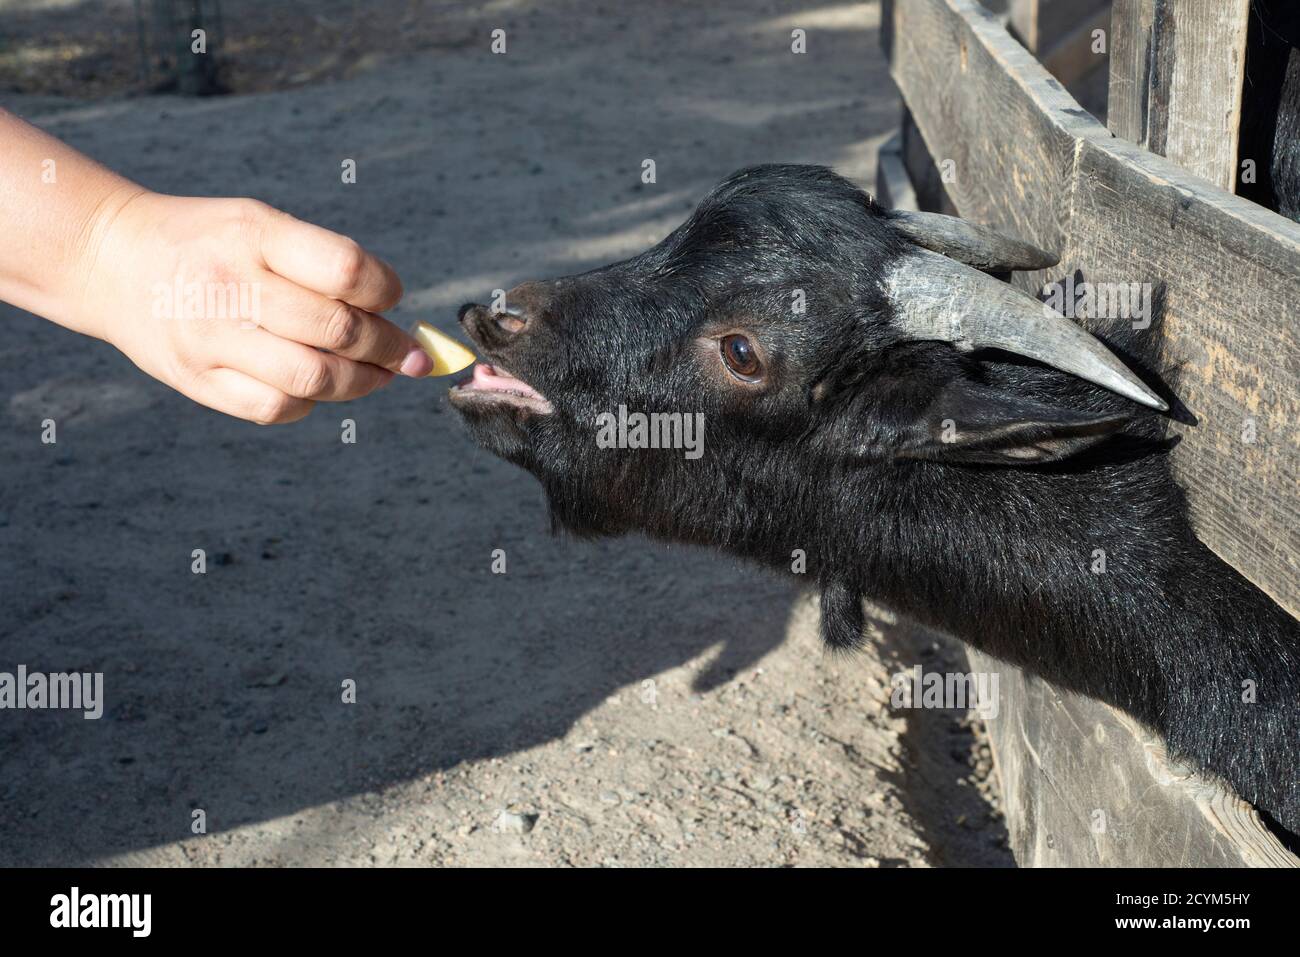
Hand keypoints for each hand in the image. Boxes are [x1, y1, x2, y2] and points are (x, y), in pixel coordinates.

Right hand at [75, 190, 431, 423]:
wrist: (110, 259)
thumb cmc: (210, 244)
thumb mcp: (259, 225)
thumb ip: (324, 264)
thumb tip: (397, 318)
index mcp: (253, 234)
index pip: (346, 270)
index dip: (385, 290)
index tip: (392, 300)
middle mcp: (230, 285)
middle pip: (338, 331)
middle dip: (389, 348)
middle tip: (407, 355)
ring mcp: (209, 337)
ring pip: (314, 378)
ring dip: (362, 383)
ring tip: (378, 376)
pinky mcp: (195, 379)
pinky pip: (274, 408)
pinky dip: (310, 403)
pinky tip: (317, 388)